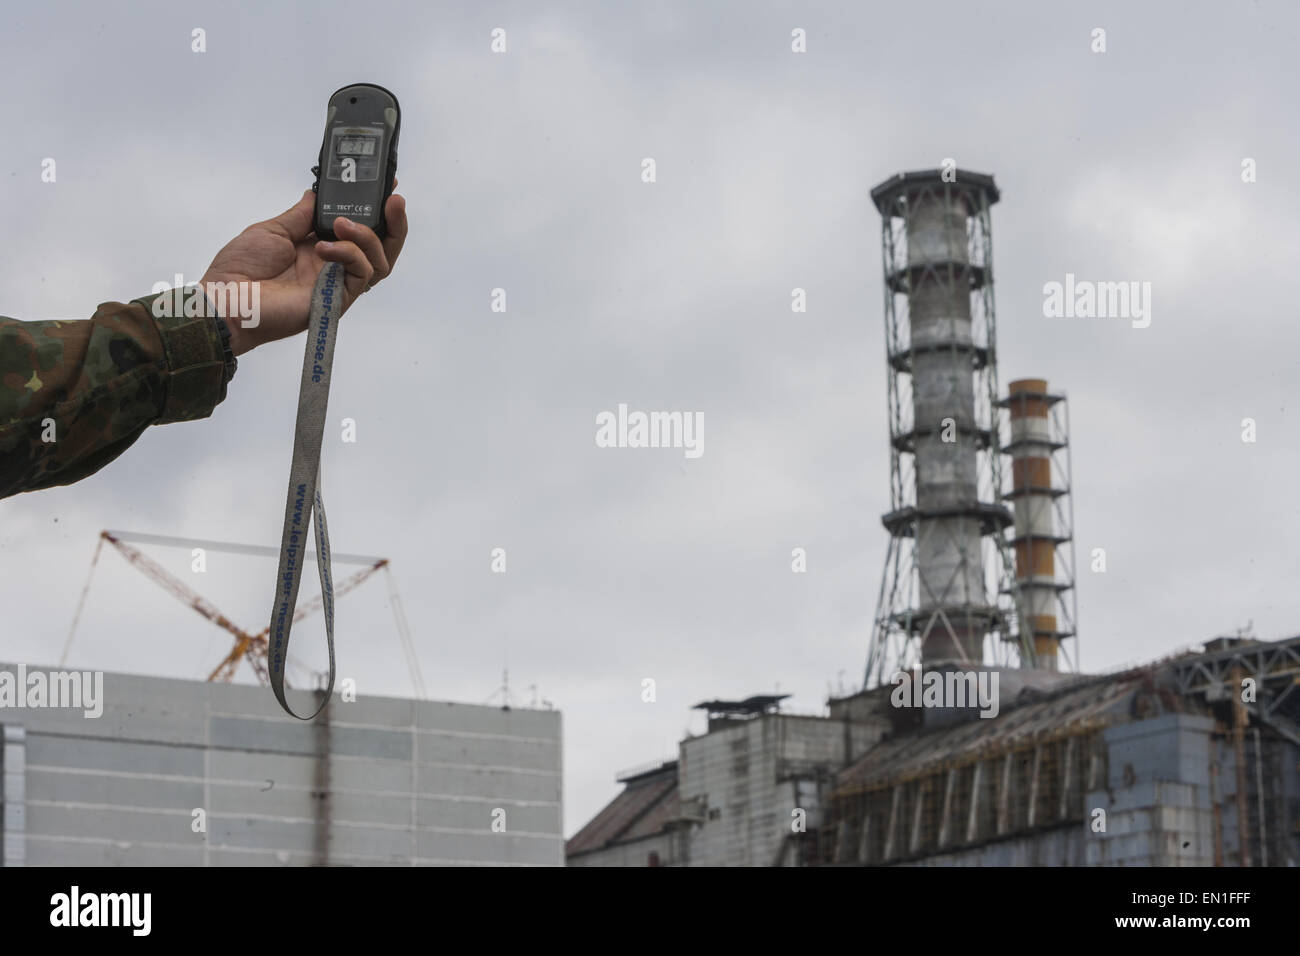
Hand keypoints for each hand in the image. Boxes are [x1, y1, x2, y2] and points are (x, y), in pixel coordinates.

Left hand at [199, 188, 407, 354]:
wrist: (227, 299)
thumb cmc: (242, 269)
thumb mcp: (273, 229)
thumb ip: (302, 214)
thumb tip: (317, 193)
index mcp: (320, 248)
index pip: (359, 228)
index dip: (377, 210)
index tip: (387, 186)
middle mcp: (334, 266)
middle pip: (382, 247)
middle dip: (394, 223)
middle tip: (393, 200)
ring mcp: (338, 283)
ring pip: (379, 261)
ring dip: (368, 236)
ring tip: (342, 223)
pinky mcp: (337, 299)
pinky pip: (362, 274)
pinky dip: (350, 254)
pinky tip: (325, 247)